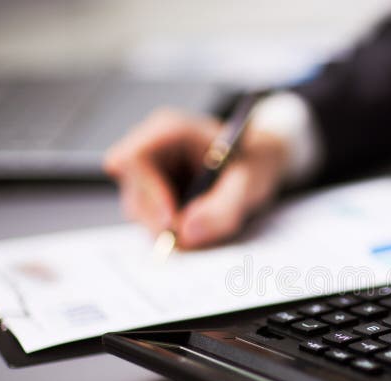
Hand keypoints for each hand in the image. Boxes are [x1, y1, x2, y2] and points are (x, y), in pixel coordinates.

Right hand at [103, 108, 288, 247]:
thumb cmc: (254, 162)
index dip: (147, 193)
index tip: (172, 221)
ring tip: (205, 224)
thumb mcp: (249, 183)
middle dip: (159, 221)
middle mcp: (151, 148)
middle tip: (190, 238)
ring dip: (168, 228)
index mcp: (169, 131)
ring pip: (138, 212)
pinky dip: (172, 230)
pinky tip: (197, 223)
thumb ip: (222, 208)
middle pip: (133, 192)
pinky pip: (150, 221)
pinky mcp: (152, 194)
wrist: (258, 165)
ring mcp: (148, 172)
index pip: (133, 159)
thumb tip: (187, 233)